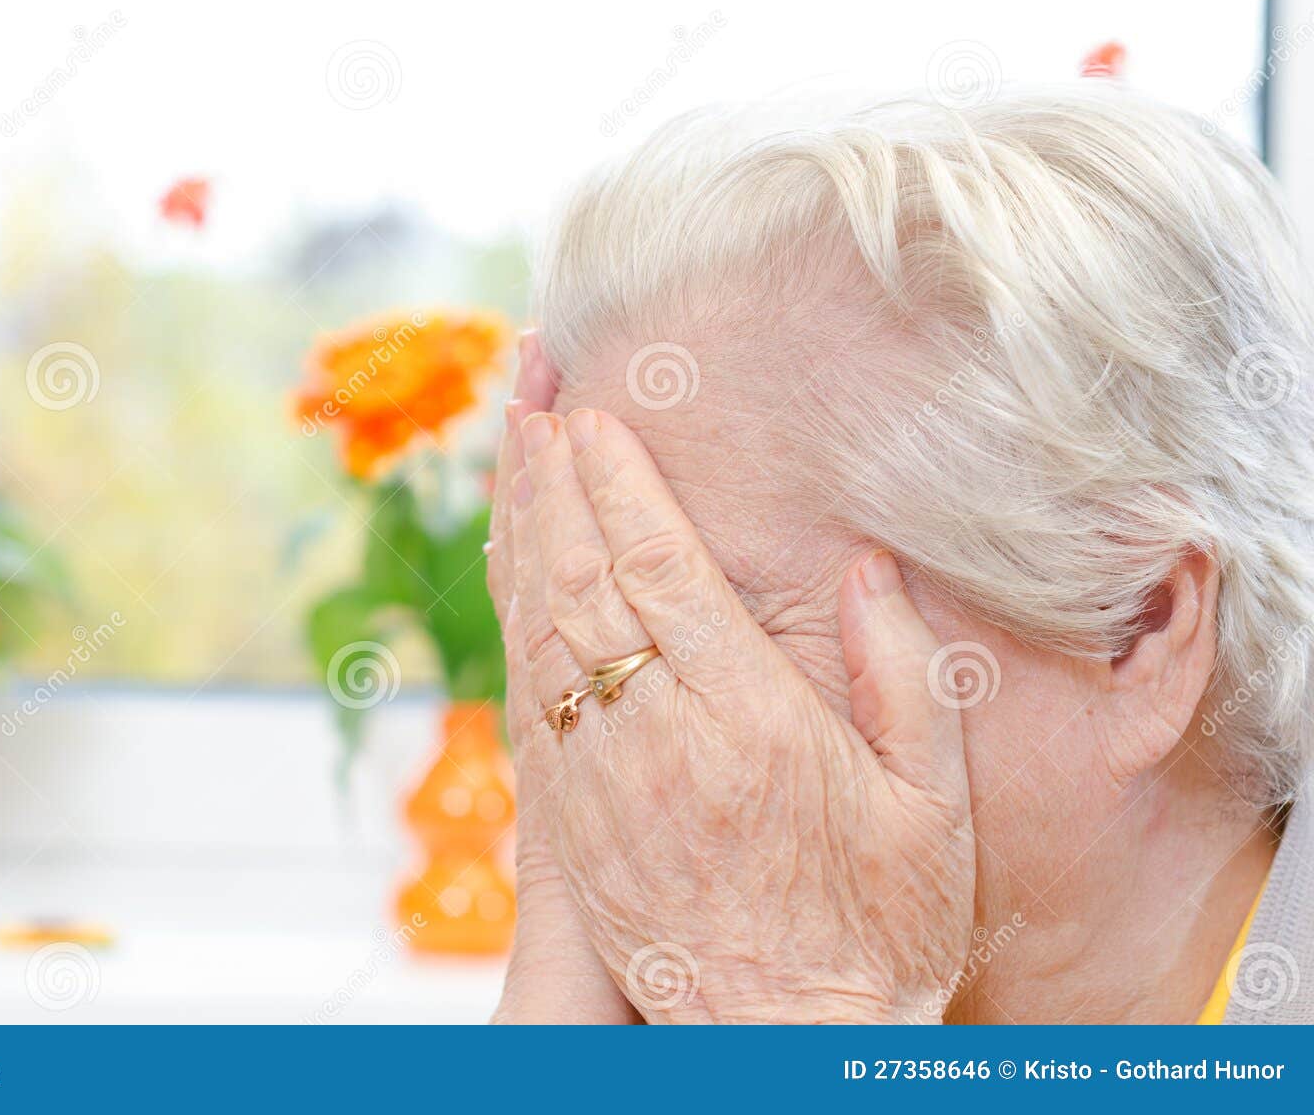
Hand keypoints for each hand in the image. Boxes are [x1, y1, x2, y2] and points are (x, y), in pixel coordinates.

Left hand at [509, 406, 975, 1023]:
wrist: (785, 1038)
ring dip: (524, 532)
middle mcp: (660, 740)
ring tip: (513, 456)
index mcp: (750, 721)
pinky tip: (512, 569)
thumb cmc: (878, 929)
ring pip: (544, 630)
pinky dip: (513, 615)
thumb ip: (904, 676)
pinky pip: (527, 692)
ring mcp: (602, 778)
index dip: (622, 488)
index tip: (596, 421)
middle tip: (538, 405)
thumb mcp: (931, 807)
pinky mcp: (571, 820)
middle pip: (588, 583)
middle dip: (558, 484)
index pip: (664, 572)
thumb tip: (869, 569)